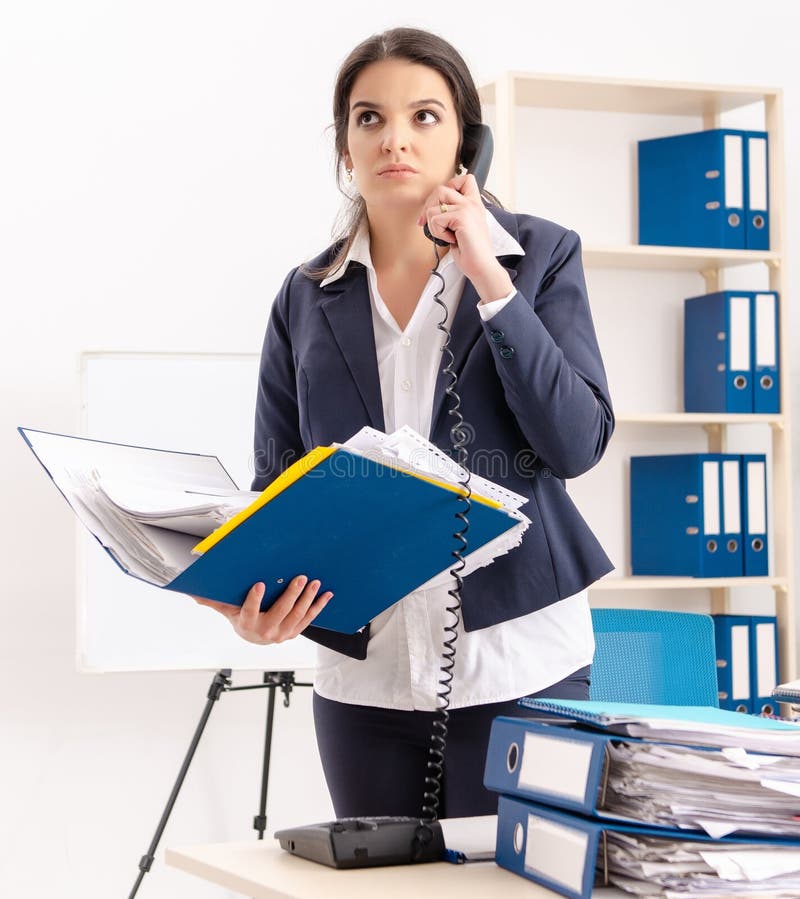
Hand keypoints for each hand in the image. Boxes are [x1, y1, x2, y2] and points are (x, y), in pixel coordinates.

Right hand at [191, 575, 331, 644]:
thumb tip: (192, 591)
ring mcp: (282, 634)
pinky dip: (318, 607)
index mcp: (246, 624)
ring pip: (297, 616)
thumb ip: (213, 600)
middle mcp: (265, 632)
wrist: (255, 636)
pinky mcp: (294, 632)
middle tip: (300, 578)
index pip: (249, 611)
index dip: (254, 599)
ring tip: (314, 582)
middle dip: (291, 595)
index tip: (259, 584)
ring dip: (307, 599)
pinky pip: (308, 620)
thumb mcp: (226, 609)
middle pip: (280, 612)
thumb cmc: (240, 617)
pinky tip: (326, 595)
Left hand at [417, 172, 511, 299]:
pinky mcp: (462, 217)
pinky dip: (438, 233)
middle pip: (440, 189)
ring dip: (433, 225)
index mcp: (474, 204)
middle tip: (429, 224)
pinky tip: (452, 240)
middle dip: (429, 207)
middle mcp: (472, 202)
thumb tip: (429, 211)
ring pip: (433, 206)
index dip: (448, 188)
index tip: (442, 206)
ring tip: (446, 235)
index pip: (464, 179)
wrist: (481, 266)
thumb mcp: (460, 228)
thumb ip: (451, 215)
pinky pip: (435, 220)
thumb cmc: (470, 252)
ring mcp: (467, 208)